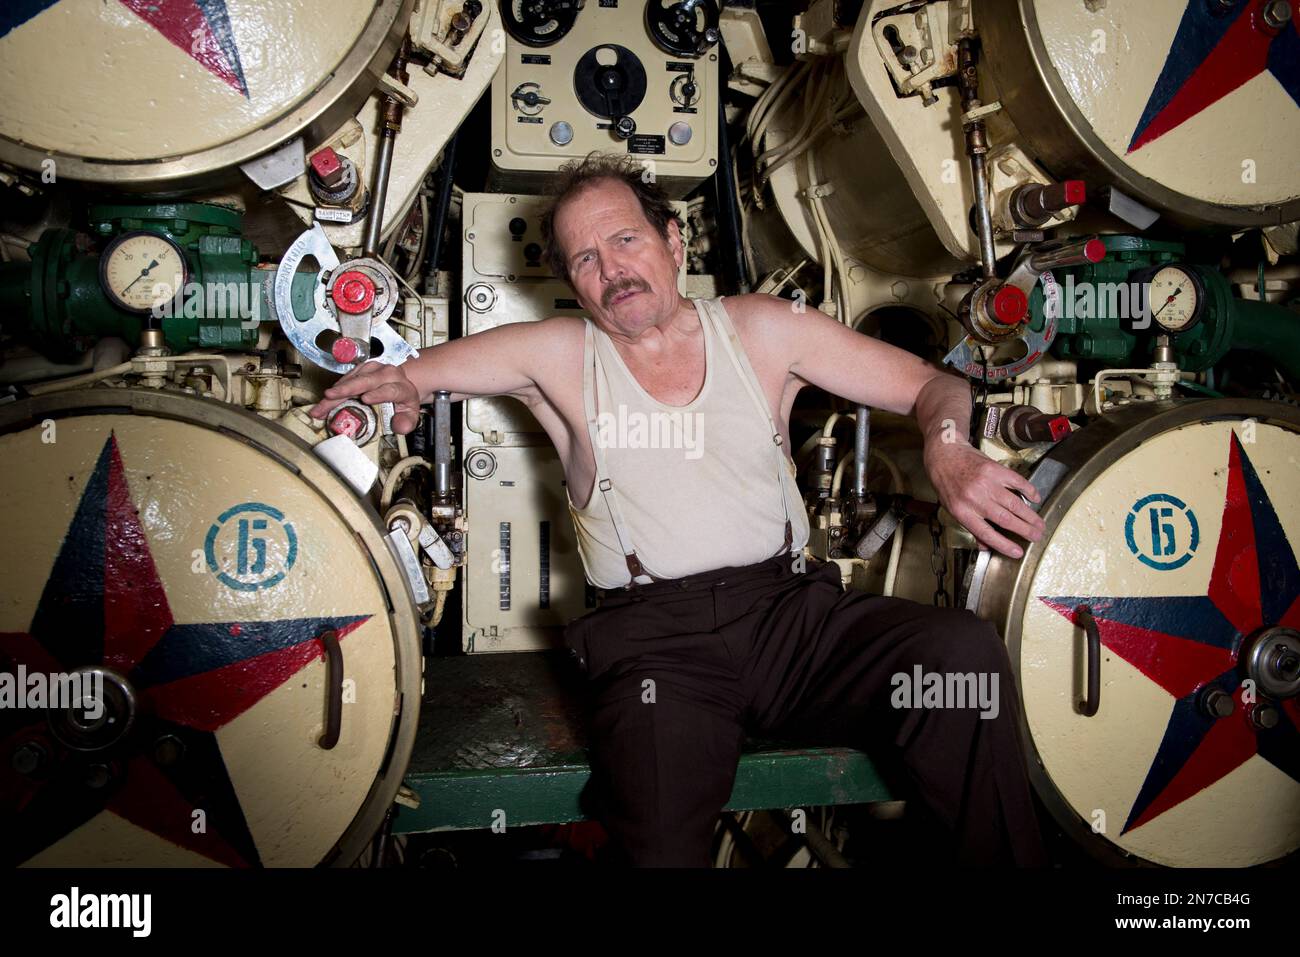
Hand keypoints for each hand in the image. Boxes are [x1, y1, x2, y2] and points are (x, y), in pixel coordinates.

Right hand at [307, 361, 421, 434]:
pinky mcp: (361, 369)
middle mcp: (387, 374)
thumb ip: (406, 422)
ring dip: (334, 392)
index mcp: (401, 386)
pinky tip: (324, 401)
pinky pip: (345, 379)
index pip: (390, 390)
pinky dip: (334, 390)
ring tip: (320, 406)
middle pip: (365, 381)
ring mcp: (373, 369)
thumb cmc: (403, 401)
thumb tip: (400, 427)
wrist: (401, 384)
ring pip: (351, 380)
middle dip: (346, 389)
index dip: (378, 394)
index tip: (366, 399)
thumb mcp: (410, 414)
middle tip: (329, 398)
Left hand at [923, 441, 1045, 558]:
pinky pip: (1017, 482)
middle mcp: (975, 498)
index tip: (1018, 552)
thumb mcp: (952, 508)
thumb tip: (986, 547)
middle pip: (1005, 519)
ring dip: (1030, 516)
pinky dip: (1029, 491)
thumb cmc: (947, 483)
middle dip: (1025, 531)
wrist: (945, 454)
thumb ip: (970, 527)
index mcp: (962, 511)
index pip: (986, 533)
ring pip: (1014, 504)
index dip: (1004, 545)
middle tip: (1037, 537)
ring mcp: (986, 483)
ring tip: (1040, 524)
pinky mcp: (995, 469)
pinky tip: (1035, 498)